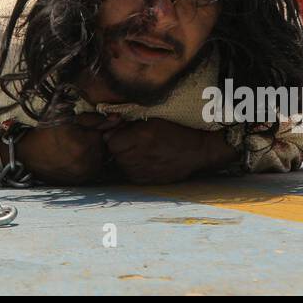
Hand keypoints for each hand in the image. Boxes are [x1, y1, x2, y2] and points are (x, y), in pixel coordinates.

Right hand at [14, 120, 107, 184]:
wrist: (27, 156)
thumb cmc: (46, 133)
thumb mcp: (66, 119)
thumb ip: (92, 119)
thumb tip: (117, 119)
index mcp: (83, 143)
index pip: (104, 130)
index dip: (98, 125)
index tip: (92, 125)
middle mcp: (87, 161)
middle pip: (104, 144)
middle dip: (96, 138)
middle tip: (78, 136)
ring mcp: (85, 173)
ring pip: (100, 156)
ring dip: (94, 150)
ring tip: (75, 146)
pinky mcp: (82, 181)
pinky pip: (94, 167)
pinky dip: (88, 161)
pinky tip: (74, 156)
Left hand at [104, 119, 234, 184]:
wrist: (195, 152)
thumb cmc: (173, 131)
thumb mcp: (152, 121)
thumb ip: (128, 126)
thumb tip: (106, 133)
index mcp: (140, 138)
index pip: (110, 141)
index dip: (115, 136)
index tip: (124, 133)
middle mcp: (139, 156)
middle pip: (114, 154)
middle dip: (119, 147)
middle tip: (133, 142)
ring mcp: (142, 171)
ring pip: (121, 165)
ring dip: (125, 158)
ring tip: (140, 151)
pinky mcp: (146, 181)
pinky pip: (129, 174)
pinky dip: (133, 168)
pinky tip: (145, 161)